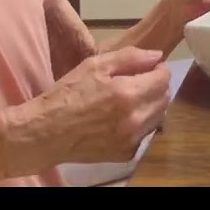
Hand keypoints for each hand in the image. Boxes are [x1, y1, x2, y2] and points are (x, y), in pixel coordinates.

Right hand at [10, 47, 170, 169]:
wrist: (45, 133)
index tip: (147, 68)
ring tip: (127, 101)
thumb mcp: (94, 66)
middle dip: (155, 86)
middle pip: (165, 98)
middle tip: (136, 82)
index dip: (158, 69)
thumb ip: (130, 57)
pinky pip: (145, 135)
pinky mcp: (126, 154)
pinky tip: (120, 120)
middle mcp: (135, 119)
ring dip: (150, 105)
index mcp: (128, 94)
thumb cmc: (67, 95)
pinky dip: (140, 125)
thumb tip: (157, 56)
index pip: (164, 78)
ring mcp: (132, 140)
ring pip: (158, 117)